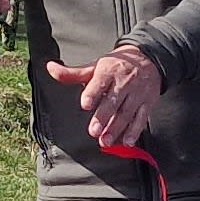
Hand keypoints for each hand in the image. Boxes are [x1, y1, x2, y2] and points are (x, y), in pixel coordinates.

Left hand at [46, 45, 164, 151]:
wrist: (148, 58)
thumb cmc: (116, 65)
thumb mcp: (95, 66)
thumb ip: (72, 73)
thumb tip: (51, 69)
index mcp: (108, 71)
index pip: (100, 82)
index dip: (92, 93)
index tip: (85, 104)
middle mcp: (123, 82)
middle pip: (113, 101)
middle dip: (103, 117)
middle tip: (94, 131)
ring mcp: (136, 94)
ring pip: (126, 112)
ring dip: (116, 128)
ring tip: (106, 141)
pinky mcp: (147, 103)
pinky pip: (141, 118)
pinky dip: (135, 131)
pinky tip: (127, 142)